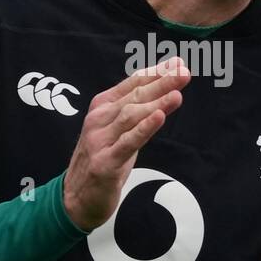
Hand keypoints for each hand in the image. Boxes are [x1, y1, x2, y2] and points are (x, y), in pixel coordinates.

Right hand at [62, 56, 190, 230]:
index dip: (156, 72)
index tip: (178, 63)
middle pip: (135, 97)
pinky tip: (159, 117)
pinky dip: (144, 128)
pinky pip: (127, 143)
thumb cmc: (104, 159)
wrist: (77, 198)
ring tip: (177, 93)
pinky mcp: (104, 163)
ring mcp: (100, 141)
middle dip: (161, 83)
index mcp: (102, 107)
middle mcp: (99, 119)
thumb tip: (167, 88)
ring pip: (132, 116)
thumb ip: (138, 110)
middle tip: (184, 73)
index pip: (132, 84)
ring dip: (156, 103)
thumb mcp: (120, 130)